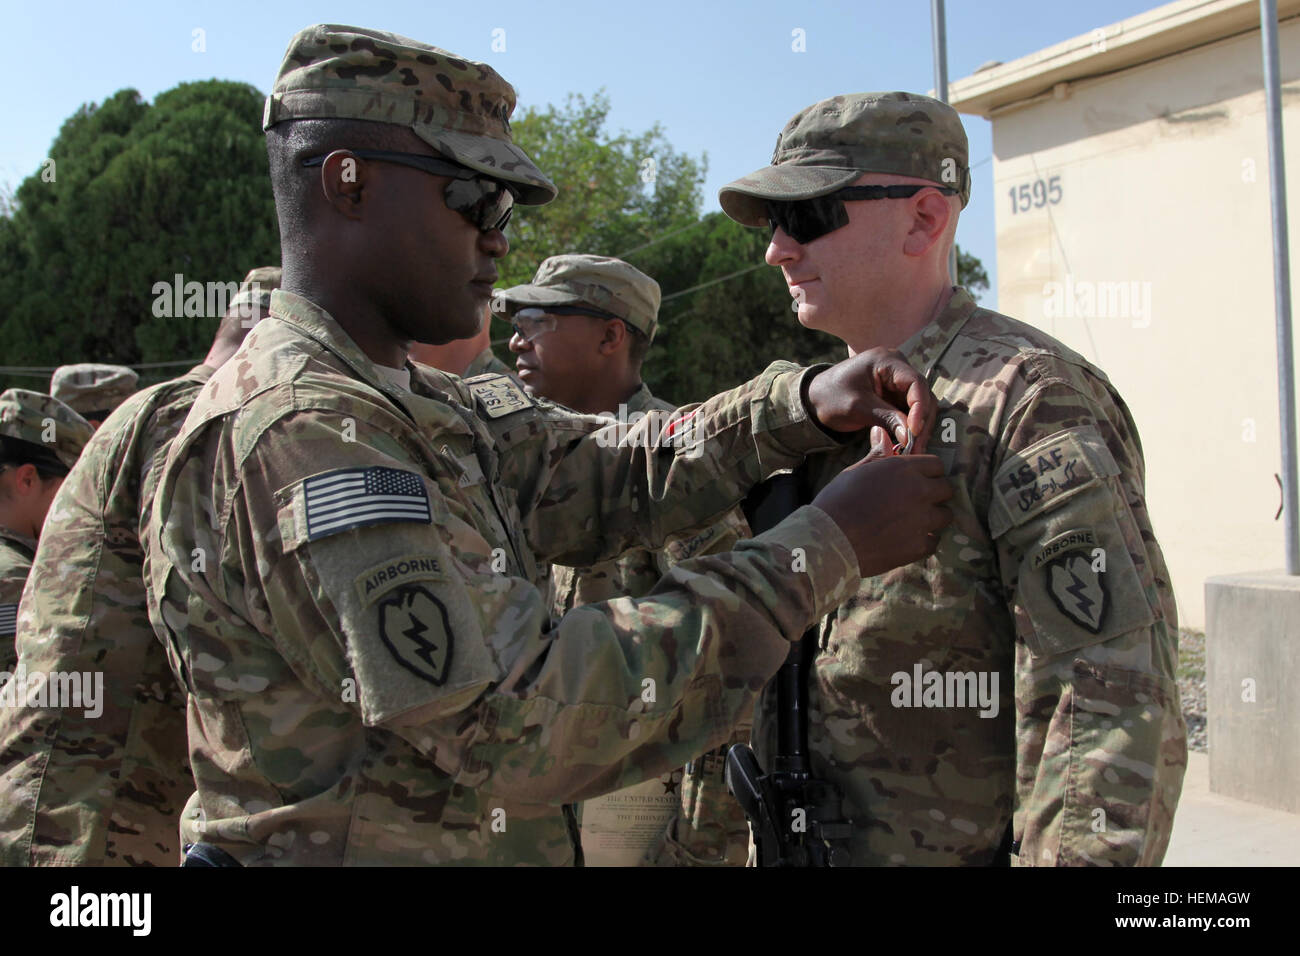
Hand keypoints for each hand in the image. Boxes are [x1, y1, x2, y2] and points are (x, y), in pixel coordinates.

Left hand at [806, 348, 937, 450]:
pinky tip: (908, 445)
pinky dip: (910, 428)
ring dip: (919, 428)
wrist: (814, 400)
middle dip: (921, 422)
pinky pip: (910, 412)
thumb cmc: (831, 397)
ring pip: (920, 406)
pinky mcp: (895, 396)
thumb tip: (911, 435)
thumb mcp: (858, 407)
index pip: (915, 382)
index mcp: (887, 360)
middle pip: (922, 395)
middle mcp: (897, 368)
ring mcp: (897, 382)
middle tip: (916, 448)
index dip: (919, 407)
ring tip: (913, 450)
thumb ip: (886, 417)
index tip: (913, 431)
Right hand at [812, 427, 952, 576]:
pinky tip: (908, 540)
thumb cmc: (837, 502)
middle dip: (934, 493)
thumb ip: (877, 454)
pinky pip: (935, 540)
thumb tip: (881, 432)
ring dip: (933, 517)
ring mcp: (922, 520)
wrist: (829, 541)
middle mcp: (919, 491)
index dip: (927, 472)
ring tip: (914, 522)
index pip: (936, 464)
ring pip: (945, 515)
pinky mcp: (919, 546)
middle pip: (946, 489)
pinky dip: (925, 540)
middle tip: (916, 501)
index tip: (917, 480)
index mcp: (903, 468)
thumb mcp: (855, 472)